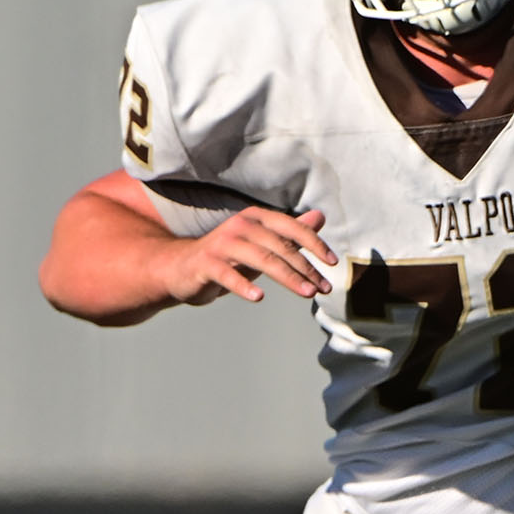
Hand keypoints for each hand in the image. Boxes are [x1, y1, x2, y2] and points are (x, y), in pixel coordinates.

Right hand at [155, 207, 334, 304]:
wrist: (180, 268)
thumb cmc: (228, 257)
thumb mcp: (262, 245)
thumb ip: (291, 234)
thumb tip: (320, 216)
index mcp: (256, 219)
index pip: (292, 228)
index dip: (315, 244)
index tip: (333, 263)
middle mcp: (240, 226)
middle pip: (280, 247)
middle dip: (306, 268)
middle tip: (324, 288)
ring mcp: (221, 244)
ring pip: (261, 259)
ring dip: (287, 277)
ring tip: (307, 293)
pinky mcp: (205, 264)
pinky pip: (227, 275)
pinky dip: (243, 286)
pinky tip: (259, 296)